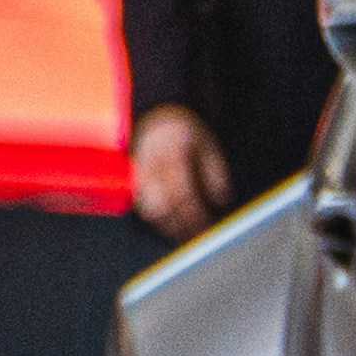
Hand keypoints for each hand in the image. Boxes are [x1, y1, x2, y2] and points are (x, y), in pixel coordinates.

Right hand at [129, 106, 230, 237]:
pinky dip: (158, 221)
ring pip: (148, 210)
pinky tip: (174, 227)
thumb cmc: (185, 134)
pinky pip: (141, 207)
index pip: (182, 192)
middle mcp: (151, 166)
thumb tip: (222, 200)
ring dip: (169, 228)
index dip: (194, 214)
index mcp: (171, 154)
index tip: (207, 227)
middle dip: (180, 227)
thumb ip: (216, 172)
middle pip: (161, 207)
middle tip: (198, 237)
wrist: (156, 119)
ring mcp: (138, 176)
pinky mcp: (133, 183)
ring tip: (188, 236)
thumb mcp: (208, 145)